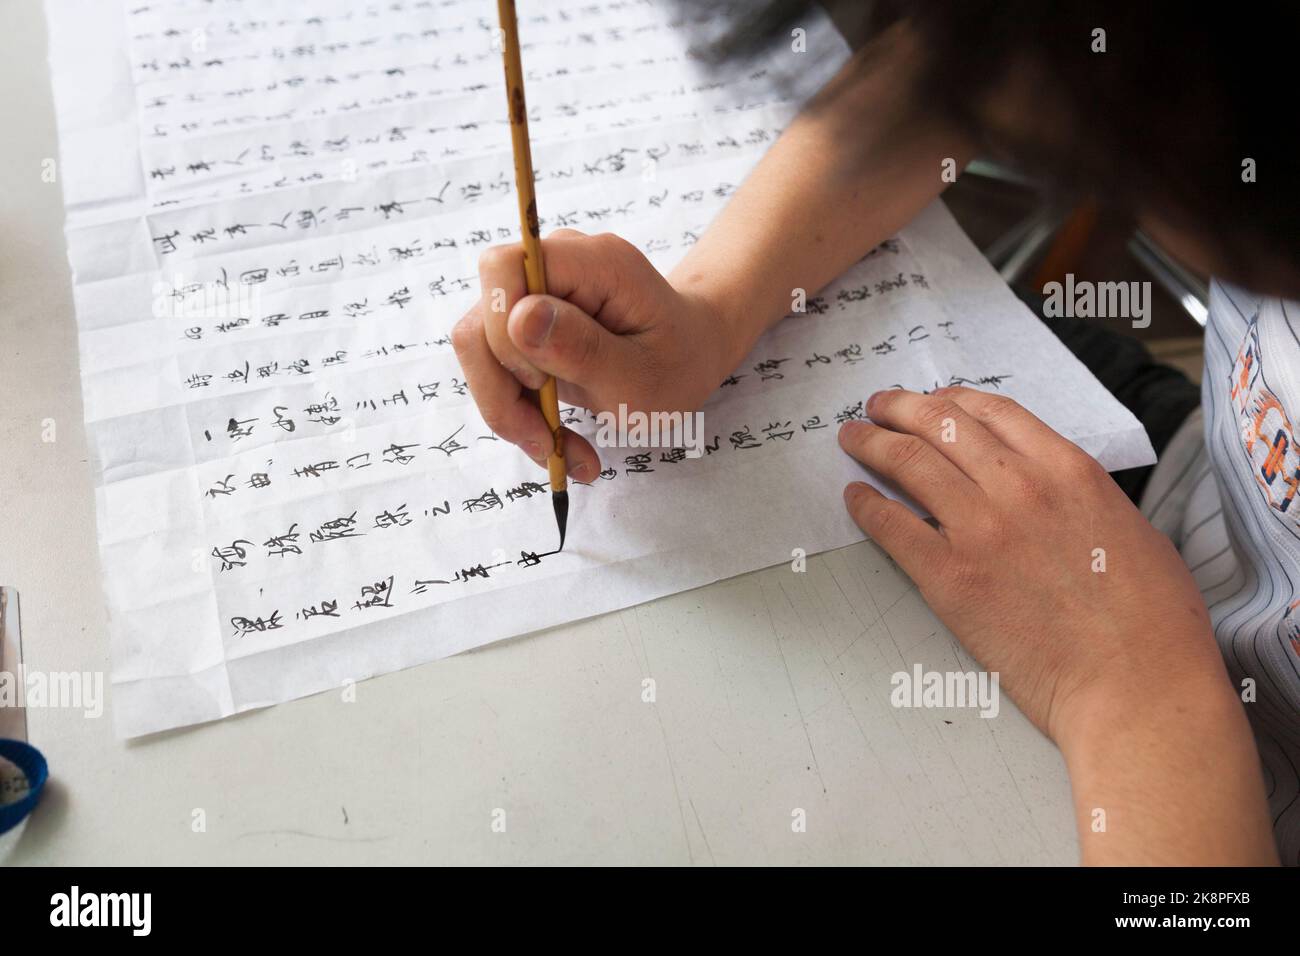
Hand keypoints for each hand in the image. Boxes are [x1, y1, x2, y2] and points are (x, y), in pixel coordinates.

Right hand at [451, 230, 733, 478]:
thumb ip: (583, 348)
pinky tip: (555, 440)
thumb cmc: (677, 364)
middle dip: (501, 389)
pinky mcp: (525, 325)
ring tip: (558, 449)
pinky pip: (497, 367)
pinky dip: (518, 411)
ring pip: (481, 349)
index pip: (505, 269)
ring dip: (509, 409)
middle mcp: (556, 267)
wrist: (689, 356)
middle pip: (482, 317)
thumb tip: (520, 319)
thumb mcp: (642, 377)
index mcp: (594, 263)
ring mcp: (536, 294)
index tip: (543, 383)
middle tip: (545, 441)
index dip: (504, 330)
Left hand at [836, 386, 1226, 745]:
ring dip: (872, 443)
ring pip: (907, 461)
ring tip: (854, 438)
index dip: (951, 399)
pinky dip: (866, 505)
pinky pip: (890, 525)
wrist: (1136, 685)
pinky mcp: (949, 577)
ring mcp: (980, 529)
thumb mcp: (1128, 526)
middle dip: (899, 408)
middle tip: (876, 406)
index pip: (992, 411)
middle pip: (940, 423)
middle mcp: (1019, 486)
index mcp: (1068, 469)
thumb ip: (1077, 495)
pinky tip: (855, 498)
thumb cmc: (1152, 619)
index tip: (931, 401)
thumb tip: (1045, 489)